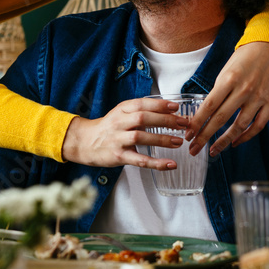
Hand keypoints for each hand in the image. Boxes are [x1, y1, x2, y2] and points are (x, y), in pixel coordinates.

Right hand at [61, 97, 189, 167]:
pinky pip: (139, 160)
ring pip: (141, 137)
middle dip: (165, 120)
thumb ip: (139, 111)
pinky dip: (156, 163)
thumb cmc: (108, 127)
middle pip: (143, 118)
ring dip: (162, 139)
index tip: (176, 107)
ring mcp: (117, 139)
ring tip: (178, 141)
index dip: (159, 105)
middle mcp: (118, 122)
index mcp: (121, 110)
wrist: (85, 142)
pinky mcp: (118, 156)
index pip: (141, 104)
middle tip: (183, 124)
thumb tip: (168, 110)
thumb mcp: (121, 114)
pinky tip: (169, 164)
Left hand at [188, 42, 268, 155]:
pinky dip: (246, 136)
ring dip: (223, 141)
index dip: (197, 122)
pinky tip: (235, 142)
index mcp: (228, 80)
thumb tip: (206, 111)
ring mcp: (258, 98)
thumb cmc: (244, 58)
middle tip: (193, 148)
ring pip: (239, 126)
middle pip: (220, 119)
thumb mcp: (226, 70)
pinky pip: (258, 125)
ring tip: (213, 150)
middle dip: (204, 136)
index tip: (188, 134)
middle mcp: (243, 90)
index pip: (208, 106)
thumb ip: (218, 90)